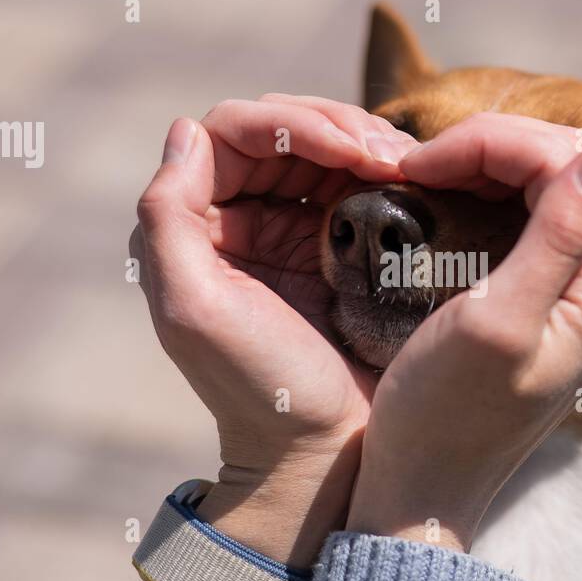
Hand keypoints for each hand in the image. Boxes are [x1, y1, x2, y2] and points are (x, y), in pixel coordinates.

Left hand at [130, 96, 414, 563]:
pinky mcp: (342, 248)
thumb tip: (186, 131)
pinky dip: (387, 170)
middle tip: (387, 155)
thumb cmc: (259, 390)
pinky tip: (413, 181)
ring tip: (405, 165)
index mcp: (198, 228)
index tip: (347, 152)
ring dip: (365, 141)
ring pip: (325, 148)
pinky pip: (361, 183)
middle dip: (335, 127)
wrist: (325, 455)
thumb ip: (168, 219)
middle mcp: (242, 218)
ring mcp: (295, 231)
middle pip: (282, 130)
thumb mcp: (194, 310)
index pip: (231, 133)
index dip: (288, 125)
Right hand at [345, 115, 581, 551]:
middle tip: (416, 165)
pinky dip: (493, 195)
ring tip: (426, 177)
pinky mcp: (564, 307)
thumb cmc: (444, 414)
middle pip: (570, 167)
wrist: (424, 491)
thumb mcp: (497, 321)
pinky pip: (540, 219)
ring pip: (554, 186)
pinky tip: (448, 199)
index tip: (418, 163)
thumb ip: (561, 234)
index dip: (493, 144)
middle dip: (492, 148)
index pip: (570, 164)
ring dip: (490, 167)